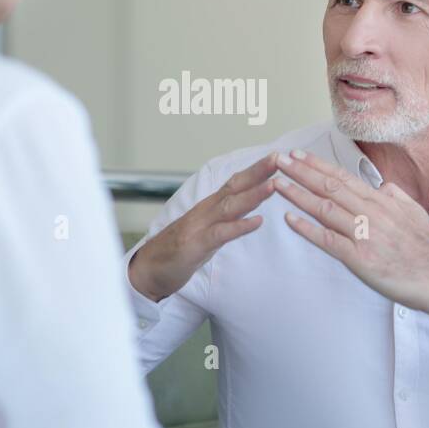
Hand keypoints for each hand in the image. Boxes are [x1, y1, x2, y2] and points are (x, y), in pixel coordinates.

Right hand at [128, 153, 278, 301]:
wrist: (148, 269)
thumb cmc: (178, 250)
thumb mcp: (206, 230)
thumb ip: (225, 217)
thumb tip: (248, 208)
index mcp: (210, 206)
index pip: (237, 183)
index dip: (257, 170)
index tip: (278, 158)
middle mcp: (206, 211)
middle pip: (235, 187)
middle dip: (259, 172)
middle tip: (280, 158)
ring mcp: (200, 226)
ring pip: (230, 206)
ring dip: (253, 195)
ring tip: (274, 185)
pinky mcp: (195, 245)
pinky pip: (220, 234)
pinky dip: (239, 227)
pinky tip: (257, 222)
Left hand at [272, 149, 428, 331]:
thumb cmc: (424, 248)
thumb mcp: (413, 212)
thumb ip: (394, 197)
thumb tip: (380, 186)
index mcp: (380, 201)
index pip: (342, 177)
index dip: (317, 165)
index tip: (297, 155)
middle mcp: (370, 213)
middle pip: (329, 187)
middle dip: (301, 172)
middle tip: (278, 160)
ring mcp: (364, 235)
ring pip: (325, 209)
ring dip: (298, 195)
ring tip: (277, 184)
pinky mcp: (360, 258)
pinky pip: (328, 240)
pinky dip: (307, 229)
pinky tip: (290, 220)